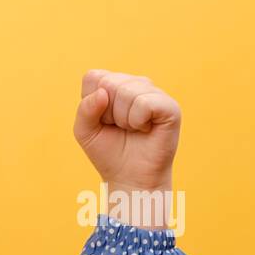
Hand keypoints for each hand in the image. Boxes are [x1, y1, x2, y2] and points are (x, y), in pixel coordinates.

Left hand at [73, 70, 179, 199]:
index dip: (91, 104)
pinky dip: (137, 121)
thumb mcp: (85, 131)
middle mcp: (136, 84)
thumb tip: (103, 92)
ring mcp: (154, 93)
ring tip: (132, 129)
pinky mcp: (169, 106)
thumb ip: (84, 110)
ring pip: (126, 91)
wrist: (130, 177)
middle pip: (108, 83)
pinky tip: (145, 129)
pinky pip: (144, 103)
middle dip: (106, 113)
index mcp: (115, 85)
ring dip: (122, 119)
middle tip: (118, 127)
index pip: (94, 77)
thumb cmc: (109, 152)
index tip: (102, 120)